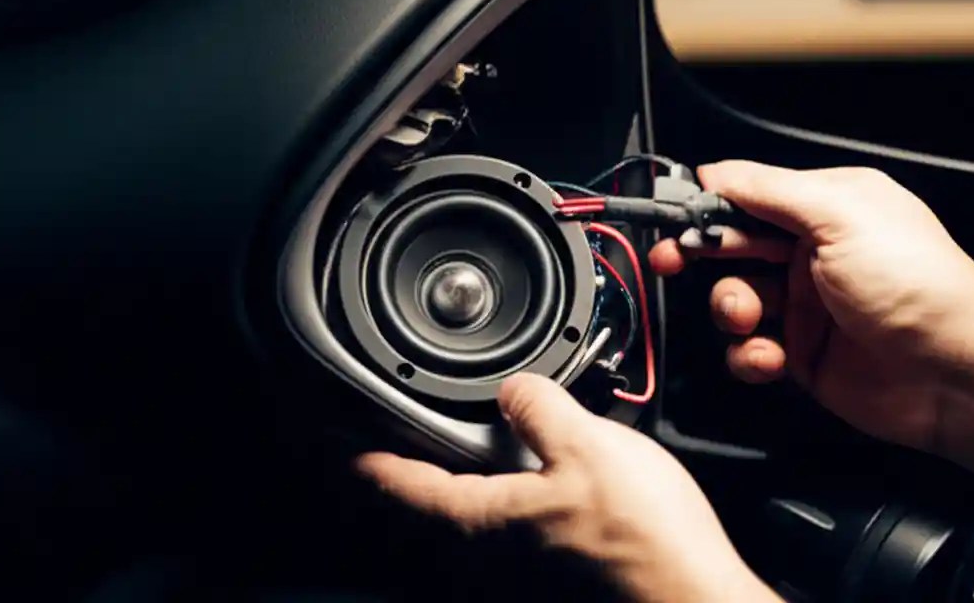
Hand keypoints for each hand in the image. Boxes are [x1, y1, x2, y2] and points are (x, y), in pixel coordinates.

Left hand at [356, 374, 777, 602]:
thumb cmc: (645, 544)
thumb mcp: (588, 446)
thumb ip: (539, 407)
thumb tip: (517, 390)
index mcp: (476, 521)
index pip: (390, 483)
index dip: (353, 452)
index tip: (328, 432)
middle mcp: (482, 560)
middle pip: (414, 512)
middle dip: (391, 472)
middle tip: (379, 436)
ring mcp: (511, 578)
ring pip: (455, 527)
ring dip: (441, 489)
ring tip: (446, 453)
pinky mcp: (545, 584)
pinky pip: (495, 540)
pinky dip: (486, 506)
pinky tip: (519, 484)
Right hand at [650, 161, 973, 452]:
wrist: (955, 375)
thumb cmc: (915, 286)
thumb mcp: (839, 216)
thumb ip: (768, 190)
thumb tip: (714, 171)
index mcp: (829, 207)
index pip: (750, 195)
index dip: (707, 205)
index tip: (671, 217)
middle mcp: (815, 252)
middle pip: (733, 245)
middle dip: (700, 253)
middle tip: (672, 259)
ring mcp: (806, 304)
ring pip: (733, 299)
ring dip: (730, 309)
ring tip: (749, 319)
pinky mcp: (801, 353)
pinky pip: (748, 349)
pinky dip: (749, 355)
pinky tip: (770, 358)